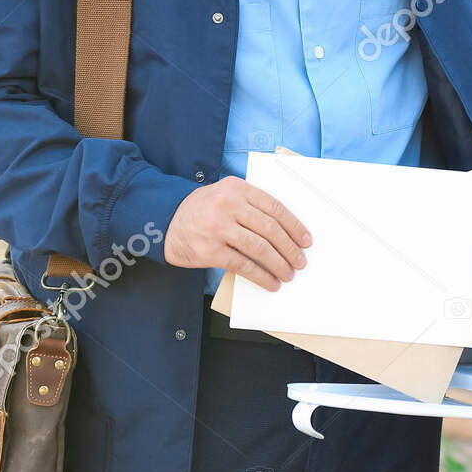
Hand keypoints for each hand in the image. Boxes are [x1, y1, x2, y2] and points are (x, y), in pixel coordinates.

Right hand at [164, 176, 311, 290]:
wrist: (165, 220)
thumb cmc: (202, 209)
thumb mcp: (225, 195)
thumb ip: (251, 205)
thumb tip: (286, 231)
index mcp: (237, 188)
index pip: (274, 207)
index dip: (294, 226)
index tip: (306, 240)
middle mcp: (228, 205)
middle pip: (270, 229)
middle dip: (289, 248)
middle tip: (300, 261)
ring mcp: (218, 227)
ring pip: (259, 248)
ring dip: (279, 264)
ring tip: (288, 274)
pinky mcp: (210, 250)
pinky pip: (243, 265)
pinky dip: (261, 276)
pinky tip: (270, 283)